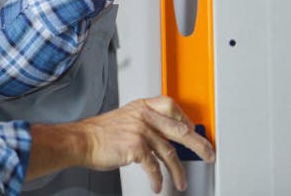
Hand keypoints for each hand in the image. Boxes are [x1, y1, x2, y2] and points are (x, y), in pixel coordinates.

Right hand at [74, 96, 214, 192]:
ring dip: (178, 171)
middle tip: (208, 154)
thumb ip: (145, 122)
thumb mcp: (125, 118)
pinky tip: (157, 184)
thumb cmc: (100, 132)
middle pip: (179, 129)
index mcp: (142, 106)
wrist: (82, 140)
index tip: (193, 131)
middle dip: (198, 144)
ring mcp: (141, 131)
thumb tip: (165, 135)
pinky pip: (154, 166)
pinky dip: (157, 178)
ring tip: (181, 181)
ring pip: (169, 153)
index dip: (186, 119)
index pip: (171, 107)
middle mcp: (143, 116)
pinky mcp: (136, 147)